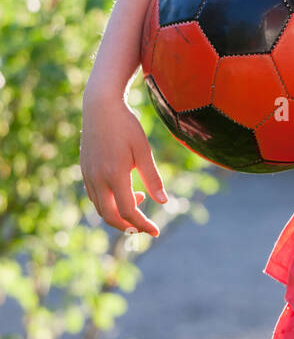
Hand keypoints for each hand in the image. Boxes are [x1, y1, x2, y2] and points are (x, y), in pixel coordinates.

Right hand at [80, 91, 166, 237]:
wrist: (100, 107)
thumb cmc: (126, 126)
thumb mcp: (143, 151)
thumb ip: (153, 178)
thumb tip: (164, 202)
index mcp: (114, 175)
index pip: (128, 211)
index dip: (143, 224)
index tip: (156, 231)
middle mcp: (98, 179)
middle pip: (110, 216)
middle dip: (128, 226)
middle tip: (145, 225)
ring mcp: (88, 176)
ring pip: (100, 208)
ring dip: (118, 213)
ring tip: (139, 200)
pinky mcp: (85, 171)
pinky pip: (94, 197)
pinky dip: (108, 203)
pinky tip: (123, 192)